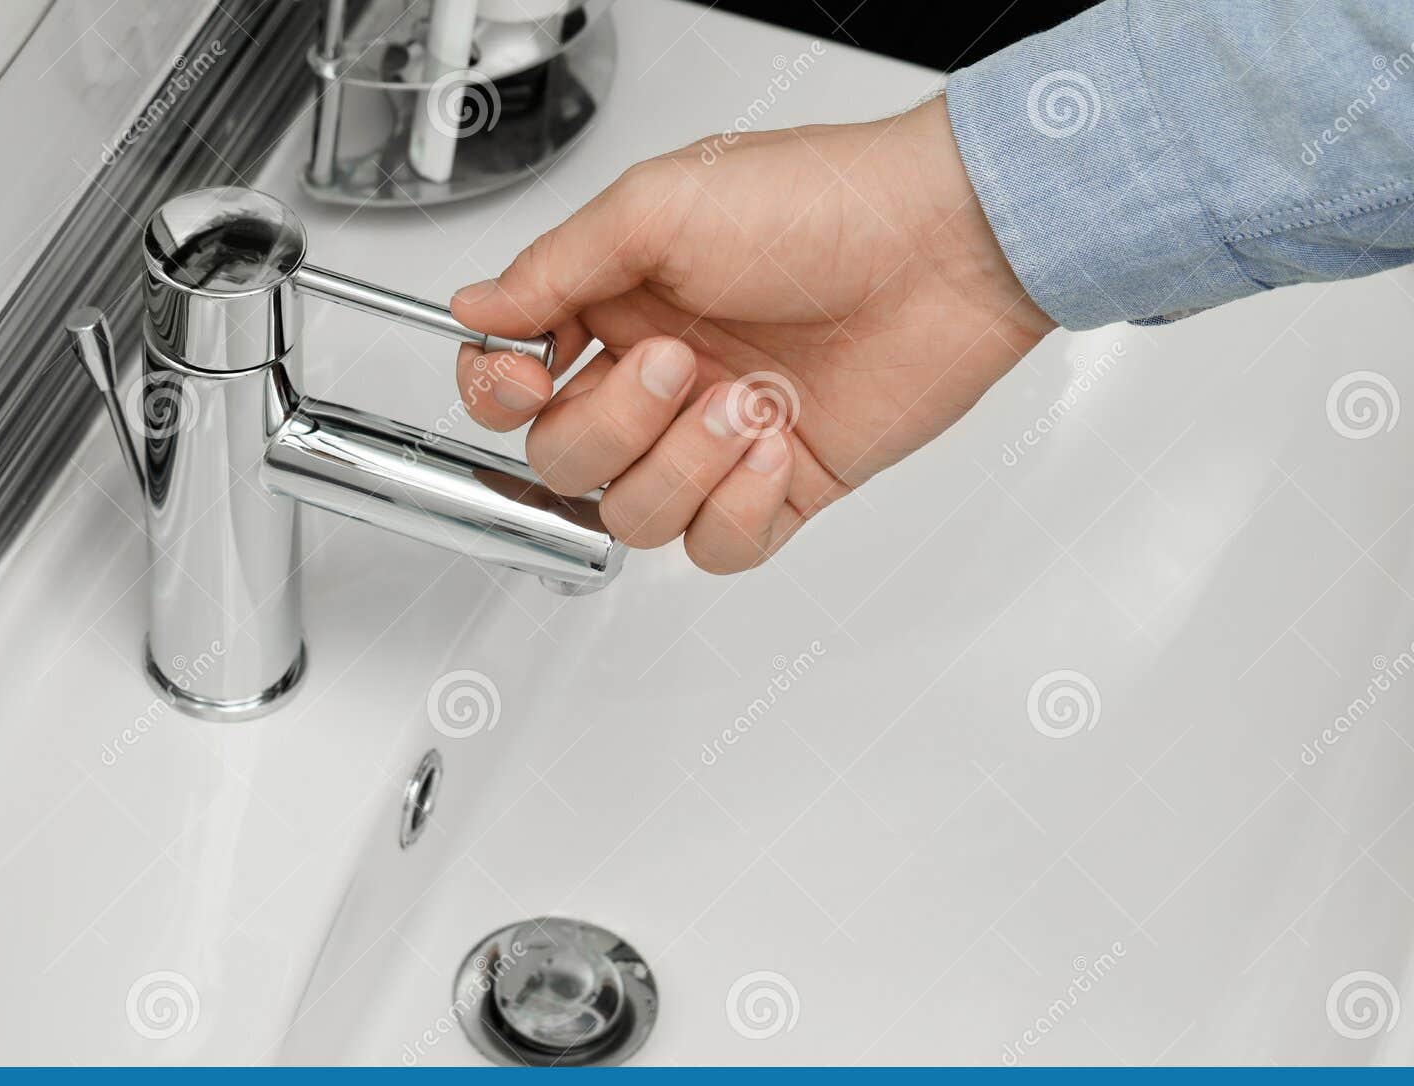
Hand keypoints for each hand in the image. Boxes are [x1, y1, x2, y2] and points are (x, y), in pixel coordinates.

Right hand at [450, 96, 1054, 574]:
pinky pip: (718, 548)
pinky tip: (777, 445)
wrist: (946, 245)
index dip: (500, 398)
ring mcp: (713, 441)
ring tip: (746, 401)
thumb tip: (473, 308)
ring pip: (633, 518)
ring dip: (682, 467)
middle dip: (612, 427)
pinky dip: (739, 510)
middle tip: (677, 364)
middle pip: (565, 464)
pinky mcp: (777, 487)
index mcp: (617, 310)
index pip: (513, 387)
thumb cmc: (821, 203)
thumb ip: (555, 268)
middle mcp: (657, 381)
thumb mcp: (660, 206)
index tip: (528, 377)